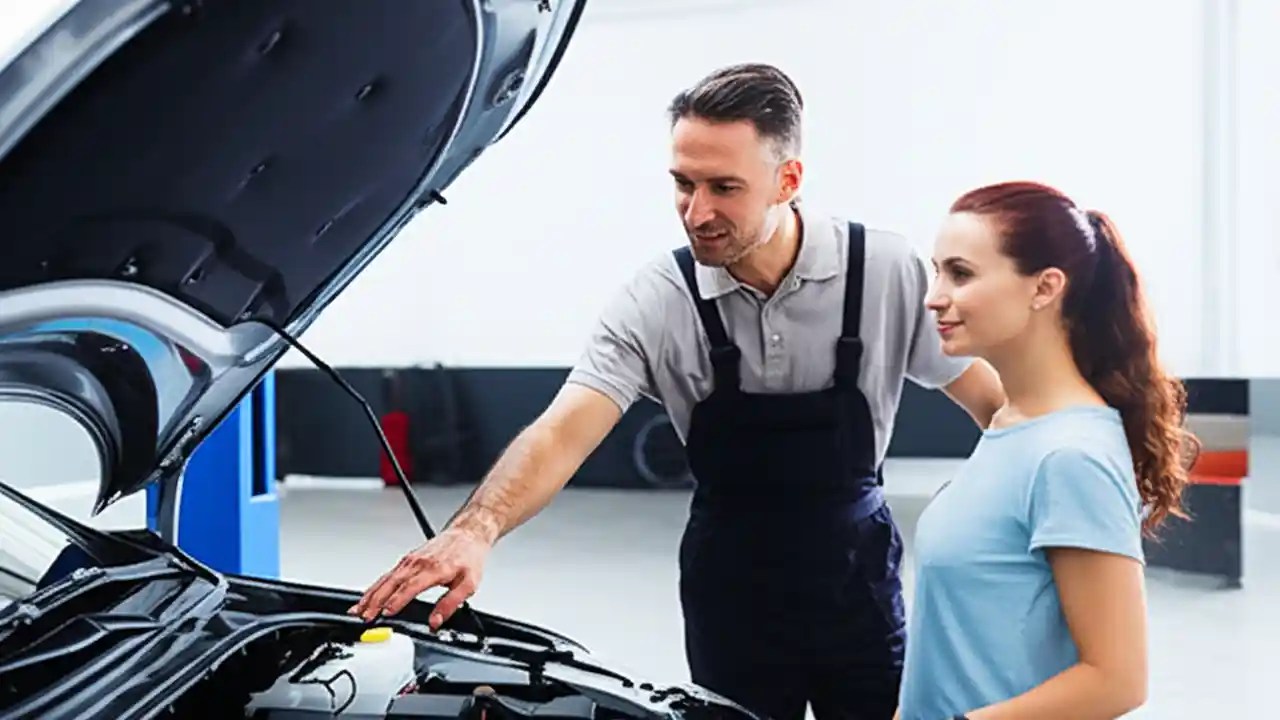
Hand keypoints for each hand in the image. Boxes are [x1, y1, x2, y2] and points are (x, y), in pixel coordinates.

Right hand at [348, 526, 492, 627]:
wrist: (467, 534)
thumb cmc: (468, 558)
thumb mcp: (469, 585)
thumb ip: (451, 604)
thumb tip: (436, 621)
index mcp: (434, 569)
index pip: (411, 586)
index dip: (397, 601)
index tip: (385, 613)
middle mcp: (418, 563)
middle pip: (392, 583)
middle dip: (375, 601)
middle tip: (364, 617)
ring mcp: (410, 560)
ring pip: (385, 578)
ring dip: (370, 595)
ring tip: (358, 610)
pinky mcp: (407, 559)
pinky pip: (387, 574)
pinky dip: (374, 587)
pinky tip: (367, 596)